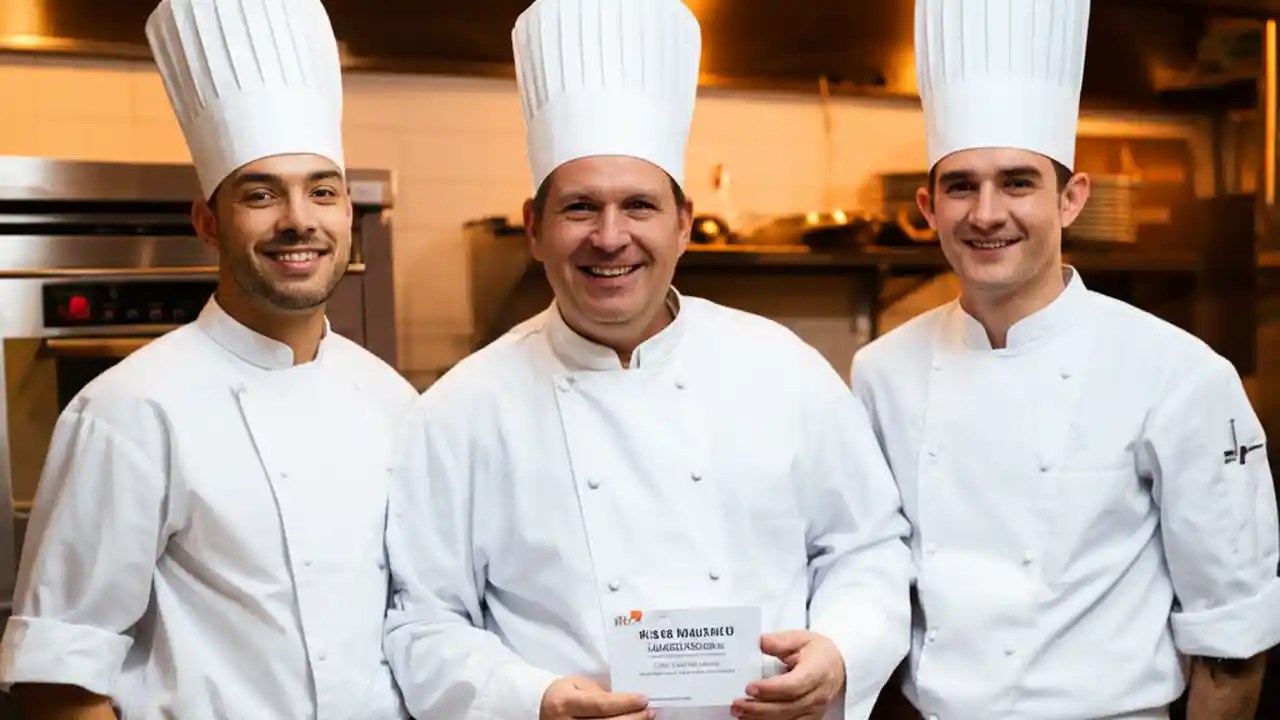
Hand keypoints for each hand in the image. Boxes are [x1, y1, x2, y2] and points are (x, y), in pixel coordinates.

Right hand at [540, 676, 652, 719]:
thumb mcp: (576, 685)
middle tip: (650, 711)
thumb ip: (599, 693)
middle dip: (633, 718)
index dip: (624, 703)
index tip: (643, 698)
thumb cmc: (563, 694)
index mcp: (566, 703)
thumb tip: (627, 700)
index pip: (601, 705)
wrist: (539, 709)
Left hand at [731, 630, 845, 719]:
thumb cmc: (819, 652)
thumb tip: (761, 642)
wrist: (838, 666)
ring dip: (761, 718)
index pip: (793, 686)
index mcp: (817, 672)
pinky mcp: (810, 718)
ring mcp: (815, 710)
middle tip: (737, 704)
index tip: (750, 687)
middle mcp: (817, 695)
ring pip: (788, 719)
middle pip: (787, 707)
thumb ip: (780, 641)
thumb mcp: (801, 638)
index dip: (770, 689)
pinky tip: (753, 719)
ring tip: (740, 712)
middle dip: (759, 708)